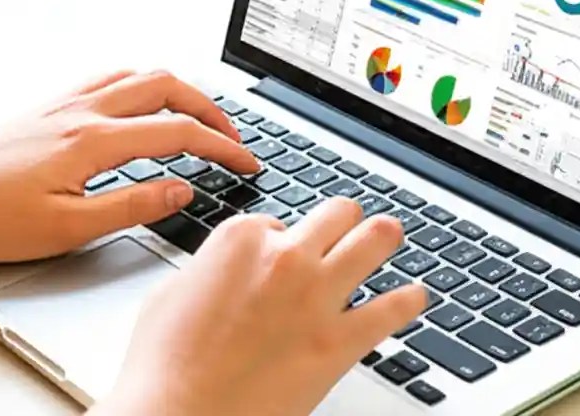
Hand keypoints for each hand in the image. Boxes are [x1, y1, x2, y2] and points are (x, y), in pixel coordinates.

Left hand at [0, 69, 258, 261]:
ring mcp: (63, 104)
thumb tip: (181, 189)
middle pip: (166, 86)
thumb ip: (134, 205)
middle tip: (231, 135)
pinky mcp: (47, 108)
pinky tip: (138, 105)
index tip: (246, 162)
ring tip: (195, 116)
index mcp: (94, 141)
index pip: (178, 133)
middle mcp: (82, 111)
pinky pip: (106, 78)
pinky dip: (139, 84)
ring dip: (176, 90)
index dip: (222, 147)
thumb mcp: (71, 228)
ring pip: (136, 74)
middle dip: (209, 107)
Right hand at [94, 199, 425, 415]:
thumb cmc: (164, 367)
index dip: (281, 241)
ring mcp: (317, 296)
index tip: (282, 257)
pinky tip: (415, 297)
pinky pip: (393, 308)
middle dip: (342, 221)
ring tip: (391, 238)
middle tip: (347, 229)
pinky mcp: (339, 341)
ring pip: (375, 239)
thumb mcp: (171, 293)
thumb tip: (227, 267)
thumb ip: (211, 267)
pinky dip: (409, 300)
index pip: (280, 221)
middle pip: (337, 213)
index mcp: (241, 239)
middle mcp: (285, 257)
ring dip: (384, 237)